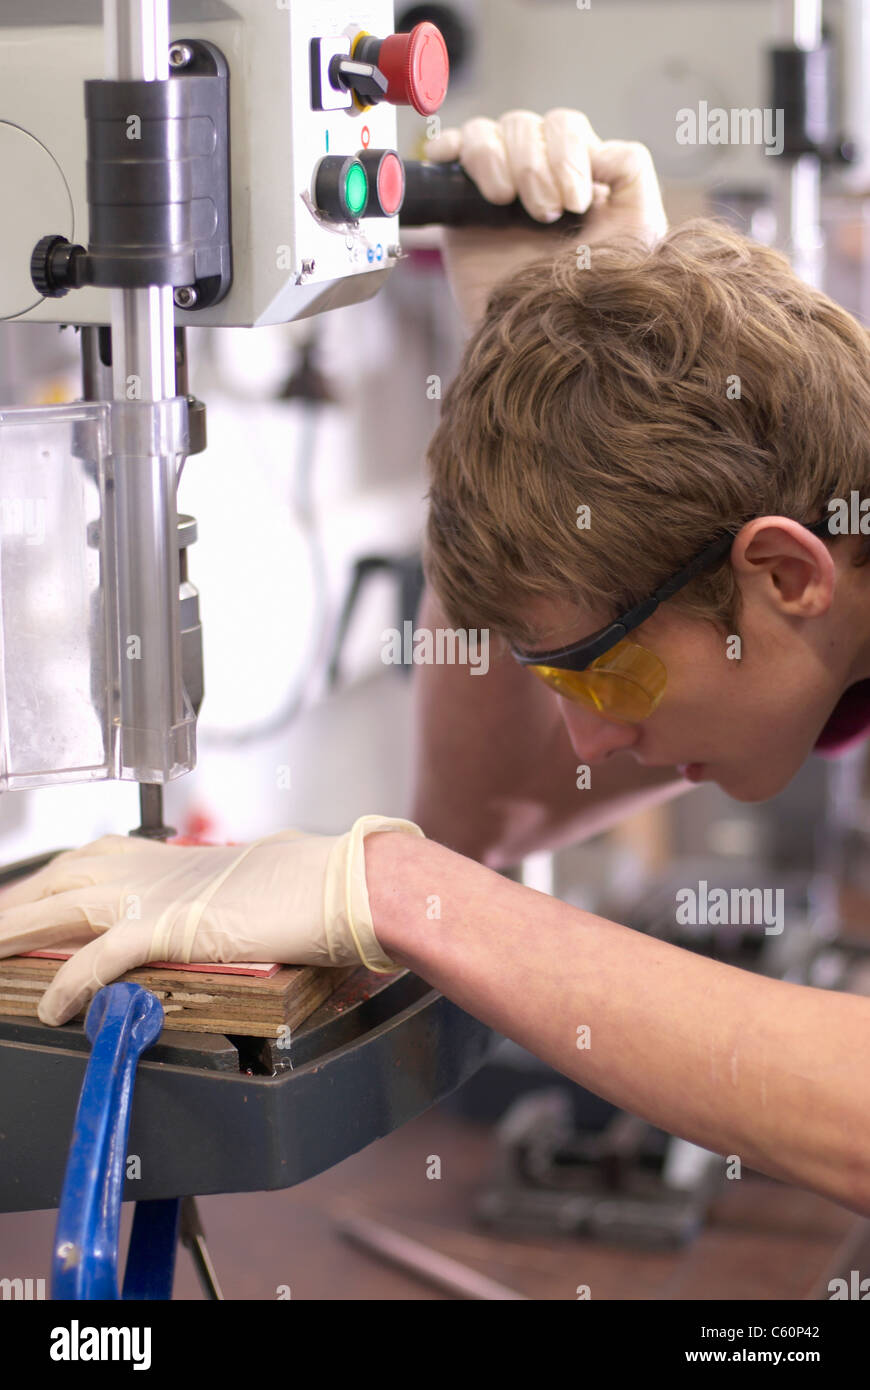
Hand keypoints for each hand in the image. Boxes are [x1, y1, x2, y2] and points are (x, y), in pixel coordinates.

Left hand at [0, 815, 423, 1025]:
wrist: (342, 882)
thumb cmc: (304, 885)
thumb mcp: (237, 891)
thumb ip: (204, 904)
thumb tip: (204, 920)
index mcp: (163, 858)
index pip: (81, 864)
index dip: (42, 887)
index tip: (19, 904)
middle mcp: (150, 869)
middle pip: (56, 881)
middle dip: (13, 908)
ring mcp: (158, 894)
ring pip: (61, 907)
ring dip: (14, 931)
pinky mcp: (174, 925)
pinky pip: (105, 955)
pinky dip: (74, 980)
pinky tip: (52, 1006)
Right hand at [426, 108, 667, 326]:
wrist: (548, 348)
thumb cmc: (599, 299)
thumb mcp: (640, 229)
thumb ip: (630, 170)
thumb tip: (595, 144)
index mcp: (578, 177)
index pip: (566, 129)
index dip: (568, 155)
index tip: (573, 205)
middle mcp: (536, 178)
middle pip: (528, 125)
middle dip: (537, 164)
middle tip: (545, 215)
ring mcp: (496, 193)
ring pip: (488, 133)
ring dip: (498, 159)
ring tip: (506, 202)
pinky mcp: (460, 213)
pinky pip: (450, 154)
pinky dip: (453, 150)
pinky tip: (465, 176)